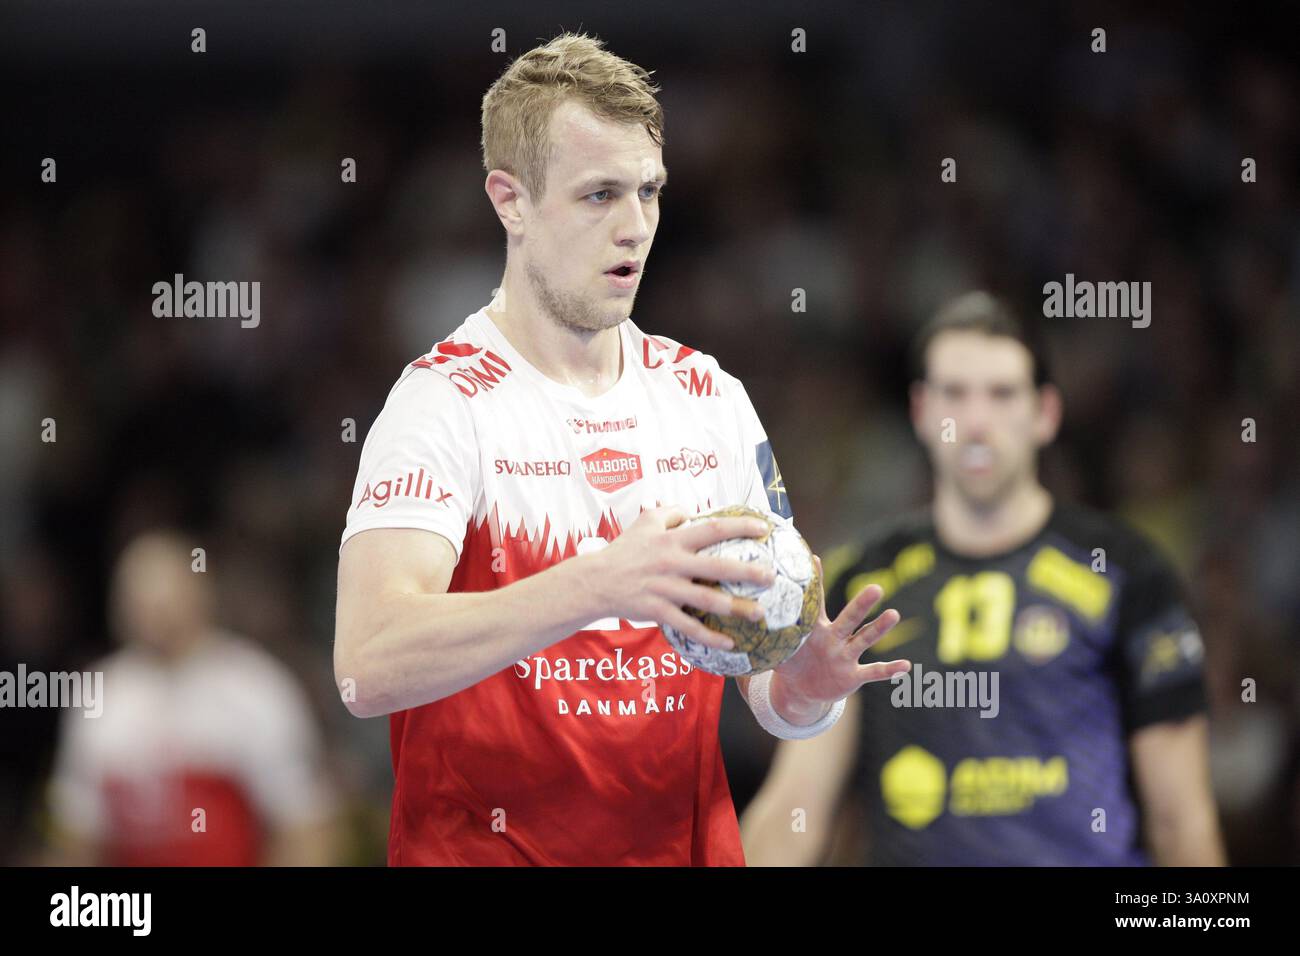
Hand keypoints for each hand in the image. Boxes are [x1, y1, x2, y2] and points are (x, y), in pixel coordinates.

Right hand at [593, 506, 773, 648]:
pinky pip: (688, 628)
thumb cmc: (624, 549)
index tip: (763, 528)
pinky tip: (729, 644)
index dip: (739, 527)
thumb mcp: (645, 521)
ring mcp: (666, 589)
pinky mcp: (658, 612)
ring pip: (707, 601)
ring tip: (759, 614)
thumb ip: (671, 512)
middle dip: (748, 572)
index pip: (712, 529)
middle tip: (772, 577)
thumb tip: (694, 512)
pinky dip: (710, 638)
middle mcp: (672, 563)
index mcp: (672, 540)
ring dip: (736, 608)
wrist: (596, 581)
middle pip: (717, 567)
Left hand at [771, 555, 910, 709]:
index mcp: (814, 631)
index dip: (814, 582)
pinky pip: (873, 672)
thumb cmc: (791, 663)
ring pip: (864, 639)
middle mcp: (834, 639)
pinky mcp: (853, 676)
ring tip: (894, 614)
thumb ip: (760, 637)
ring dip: (879, 629)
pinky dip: (889, 670)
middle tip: (876, 586)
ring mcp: (845, 656)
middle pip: (849, 618)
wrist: (803, 690)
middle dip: (861, 604)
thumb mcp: (776, 651)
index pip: (815, 602)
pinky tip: (906, 665)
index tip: (814, 558)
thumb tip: (731, 621)